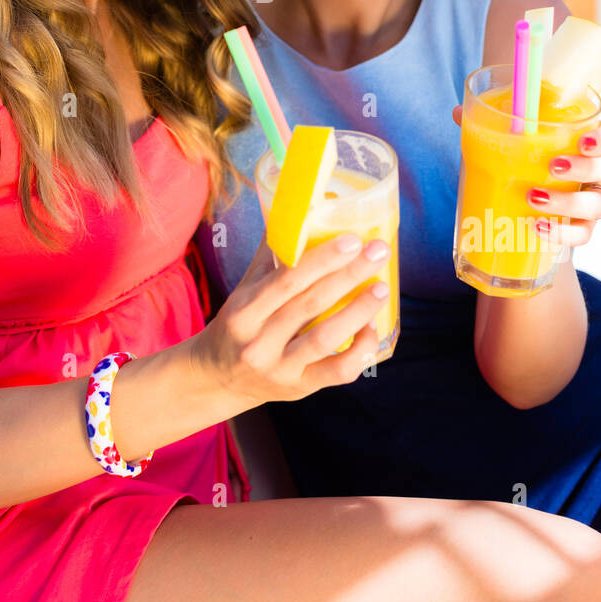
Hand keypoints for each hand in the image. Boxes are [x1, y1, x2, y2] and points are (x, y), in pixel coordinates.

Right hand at [193, 231, 392, 405]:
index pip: (287, 281)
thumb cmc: (238, 323)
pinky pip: (337, 372)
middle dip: (349, 275)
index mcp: (244, 311)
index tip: (352, 239)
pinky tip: (371, 328)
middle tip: (378, 252)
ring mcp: (280, 368)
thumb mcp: (244, 289)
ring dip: (359, 311)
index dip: (322, 259)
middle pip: (311, 305)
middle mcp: (259, 342)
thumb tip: (301, 213)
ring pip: (326, 338)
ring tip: (382, 288)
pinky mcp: (300, 388)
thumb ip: (272, 257)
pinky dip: (359, 350)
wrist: (218, 378)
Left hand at [451, 106, 600, 250]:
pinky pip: (582, 233)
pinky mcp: (580, 228)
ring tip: (534, 198)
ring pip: (599, 203)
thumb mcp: (511, 139)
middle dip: (586, 167)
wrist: (526, 203)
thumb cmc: (525, 160)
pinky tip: (538, 227)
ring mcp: (591, 201)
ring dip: (569, 202)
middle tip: (554, 165)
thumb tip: (458, 111)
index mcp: (585, 143)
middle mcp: (597, 172)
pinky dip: (562, 233)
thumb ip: (490, 122)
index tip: (583, 139)